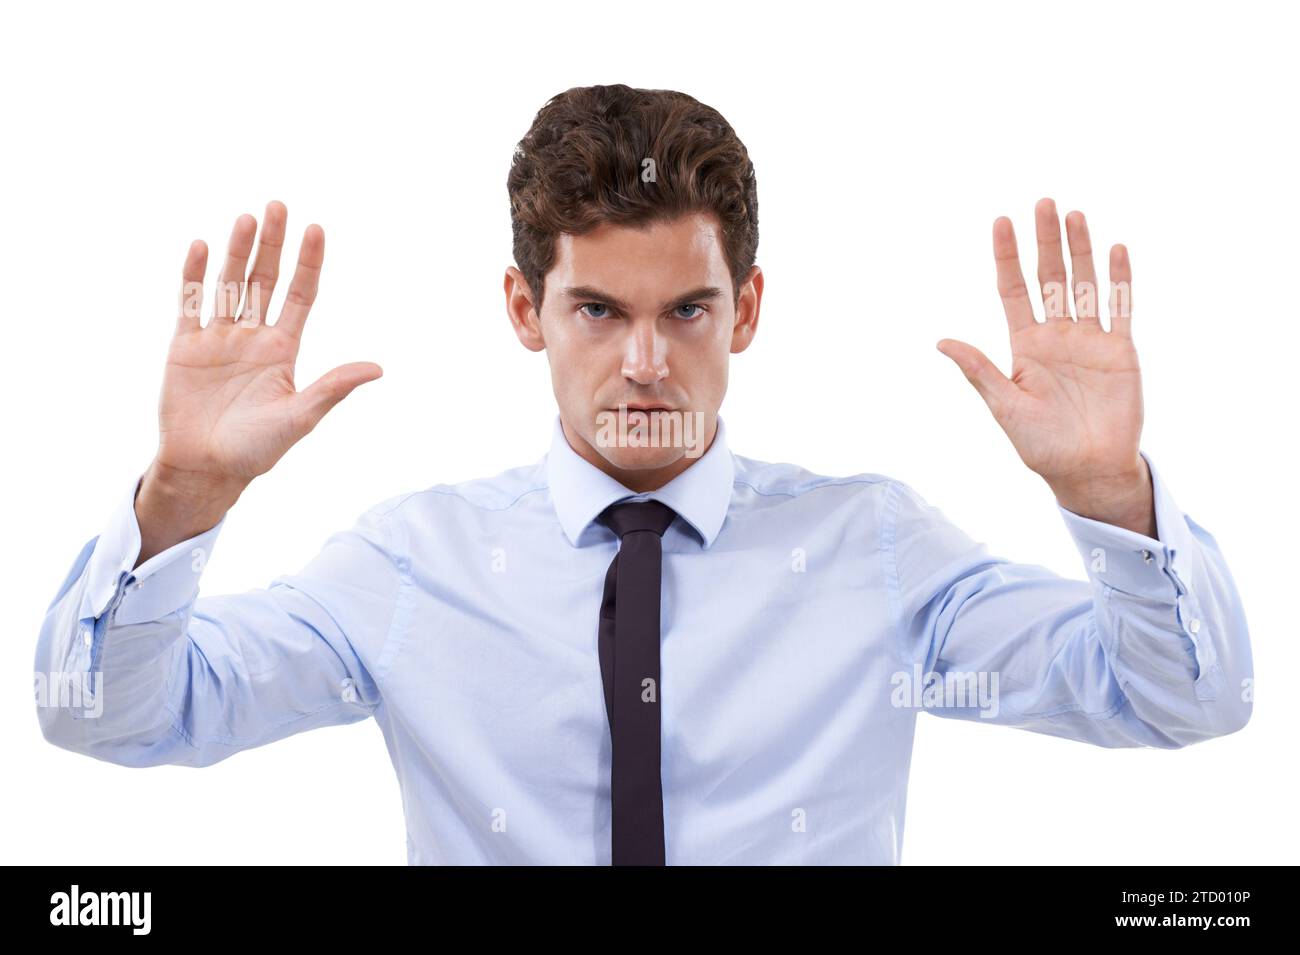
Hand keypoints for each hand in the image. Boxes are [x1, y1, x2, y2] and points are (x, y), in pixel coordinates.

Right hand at [135, 202, 381, 562]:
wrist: (206, 468)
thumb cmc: (257, 450)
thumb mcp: (301, 417)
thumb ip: (333, 388)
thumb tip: (378, 368)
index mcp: (284, 349)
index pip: (300, 295)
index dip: (308, 263)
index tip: (317, 229)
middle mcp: (253, 336)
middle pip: (265, 280)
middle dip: (273, 245)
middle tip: (279, 206)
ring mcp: (218, 337)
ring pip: (229, 283)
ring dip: (237, 251)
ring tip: (247, 218)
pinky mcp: (185, 346)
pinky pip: (189, 303)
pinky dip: (193, 275)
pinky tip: (199, 245)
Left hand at [936, 198, 1152, 533]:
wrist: (1086, 470)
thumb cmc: (1040, 445)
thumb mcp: (1004, 406)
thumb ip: (979, 371)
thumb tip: (941, 341)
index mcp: (1024, 346)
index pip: (1013, 290)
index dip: (1007, 256)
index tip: (1000, 221)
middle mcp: (1056, 335)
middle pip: (1049, 277)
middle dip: (1045, 241)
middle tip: (1042, 202)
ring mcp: (1089, 339)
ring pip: (1084, 284)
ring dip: (1080, 250)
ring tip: (1074, 215)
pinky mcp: (1120, 350)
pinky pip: (1121, 307)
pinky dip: (1119, 279)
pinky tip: (1115, 249)